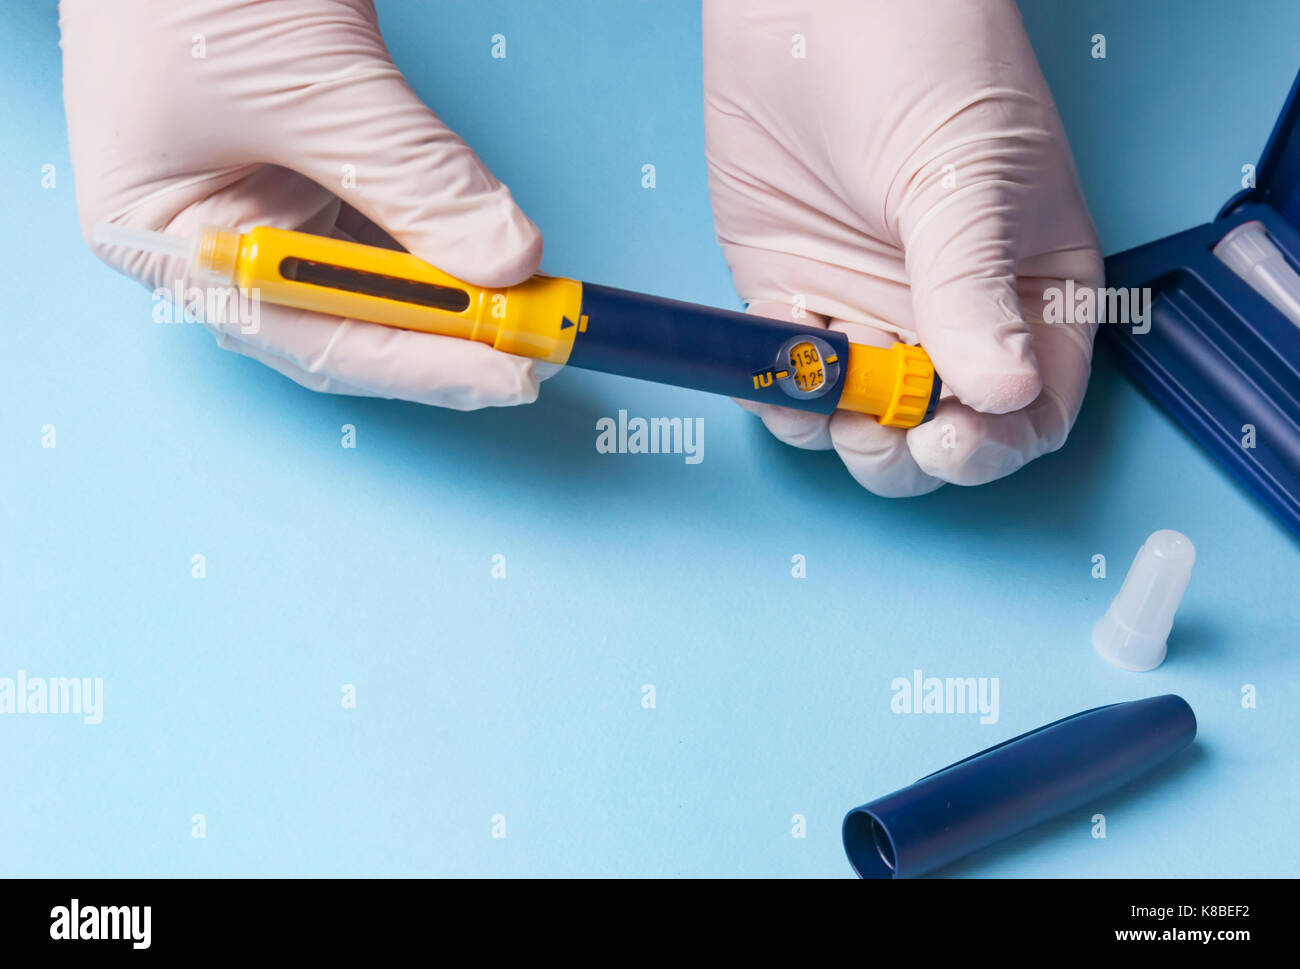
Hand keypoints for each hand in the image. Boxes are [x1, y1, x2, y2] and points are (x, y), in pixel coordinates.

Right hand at [62, 0, 545, 409]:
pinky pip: (393, 224)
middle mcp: (221, 239)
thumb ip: (412, 180)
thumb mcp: (312, 88)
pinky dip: (448, 241)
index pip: (307, 337)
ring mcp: (270, 202)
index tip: (504, 377)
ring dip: (456, 296)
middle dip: (445, 338)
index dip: (416, 365)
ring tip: (530, 314)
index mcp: (168, 243)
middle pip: (347, 322)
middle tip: (536, 352)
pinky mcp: (320, 165)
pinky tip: (498, 263)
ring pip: (378, 280)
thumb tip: (506, 259)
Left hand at [703, 0, 1102, 494]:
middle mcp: (948, 311)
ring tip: (817, 393)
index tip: (950, 443)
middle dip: (906, 451)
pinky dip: (777, 388)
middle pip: (939, 427)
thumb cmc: (924, 52)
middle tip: (875, 436)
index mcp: (1029, 286)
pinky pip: (789, 373)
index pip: (1032, 406)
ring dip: (835, 425)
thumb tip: (1003, 390)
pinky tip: (773, 361)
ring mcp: (867, 304)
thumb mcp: (967, 175)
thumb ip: (976, 286)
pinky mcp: (794, 290)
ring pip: (857, 415)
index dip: (997, 444)